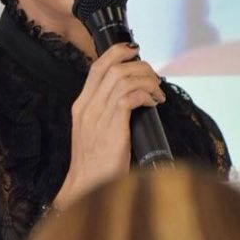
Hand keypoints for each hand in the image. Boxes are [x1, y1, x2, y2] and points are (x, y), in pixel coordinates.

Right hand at [53, 43, 164, 210]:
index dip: (116, 53)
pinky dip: (145, 94)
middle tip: (154, 78)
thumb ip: (104, 113)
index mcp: (81, 106)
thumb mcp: (92, 132)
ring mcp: (99, 118)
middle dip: (139, 66)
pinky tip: (153, 102)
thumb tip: (129, 98)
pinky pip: (130, 98)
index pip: (97, 68)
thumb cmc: (95, 163)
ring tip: (158, 93)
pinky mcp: (113, 129)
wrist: (86, 187)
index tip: (134, 51)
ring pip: (123, 80)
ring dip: (147, 81)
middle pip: (113, 69)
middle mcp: (88, 108)